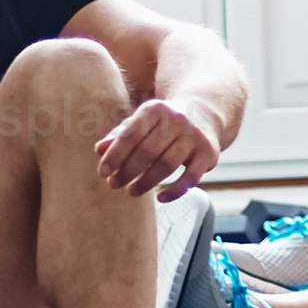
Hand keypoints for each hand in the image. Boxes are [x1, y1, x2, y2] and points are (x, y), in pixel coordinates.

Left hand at [94, 94, 222, 198]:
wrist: (204, 113)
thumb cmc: (163, 123)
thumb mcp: (142, 122)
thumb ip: (120, 135)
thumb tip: (100, 150)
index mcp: (155, 110)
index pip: (131, 134)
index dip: (115, 155)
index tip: (103, 172)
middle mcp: (177, 120)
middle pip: (147, 151)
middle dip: (127, 171)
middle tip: (114, 184)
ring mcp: (194, 136)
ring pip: (167, 165)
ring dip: (146, 182)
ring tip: (132, 192)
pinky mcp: (208, 153)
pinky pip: (191, 177)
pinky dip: (175, 191)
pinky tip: (160, 198)